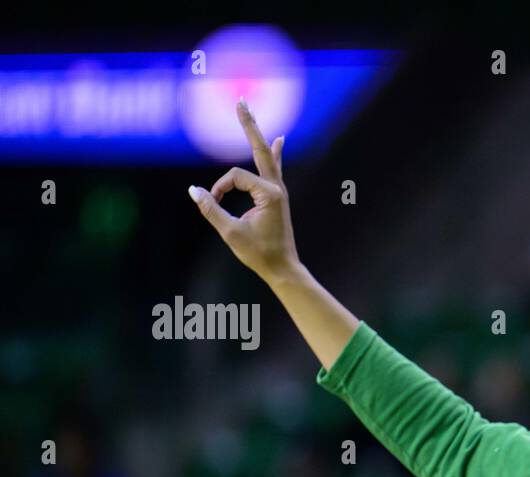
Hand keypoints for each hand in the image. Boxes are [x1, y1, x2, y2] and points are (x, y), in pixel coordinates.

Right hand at [189, 98, 299, 283]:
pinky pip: (273, 169)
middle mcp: (277, 188)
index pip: (236, 177)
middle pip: (261, 150)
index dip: (220, 188)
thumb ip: (211, 209)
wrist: (283, 269)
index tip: (212, 201)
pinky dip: (274, 154)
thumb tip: (193, 191)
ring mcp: (279, 192)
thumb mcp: (230, 233)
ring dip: (259, 136)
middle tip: (241, 101)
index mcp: (269, 194)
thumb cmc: (259, 253)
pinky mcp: (277, 198)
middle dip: (249, 126)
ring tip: (255, 115)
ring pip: (268, 157)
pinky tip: (279, 141)